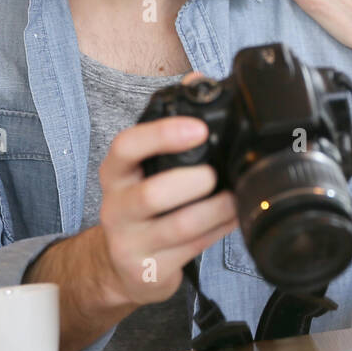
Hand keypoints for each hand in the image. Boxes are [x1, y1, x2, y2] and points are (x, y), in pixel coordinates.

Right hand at [94, 105, 238, 307]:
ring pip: (178, 226)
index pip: (126, 147)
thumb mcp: (148, 167)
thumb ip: (171, 127)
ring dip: (216, 210)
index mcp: (116, 174)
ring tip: (235, 198)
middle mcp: (116, 207)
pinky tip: (233, 219)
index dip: (162, 135)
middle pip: (151, 194)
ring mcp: (130, 242)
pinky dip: (219, 232)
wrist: (123, 267)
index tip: (198, 128)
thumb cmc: (144, 207)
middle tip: (215, 175)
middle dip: (192, 183)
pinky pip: (191, 250)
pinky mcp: (149, 271)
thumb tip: (197, 79)